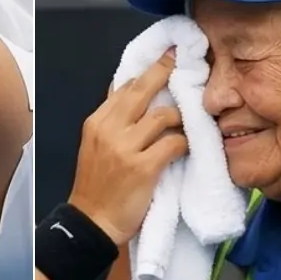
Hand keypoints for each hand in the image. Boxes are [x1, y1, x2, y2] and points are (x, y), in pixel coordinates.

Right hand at [67, 51, 187, 244]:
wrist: (92, 221)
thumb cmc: (97, 186)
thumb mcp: (97, 145)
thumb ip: (114, 122)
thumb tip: (135, 96)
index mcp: (97, 121)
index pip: (125, 87)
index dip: (147, 71)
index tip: (166, 59)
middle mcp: (109, 129)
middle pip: (142, 90)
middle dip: (164, 72)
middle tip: (182, 61)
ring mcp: (126, 147)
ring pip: (164, 116)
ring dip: (181, 119)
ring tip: (188, 124)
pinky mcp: (143, 167)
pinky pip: (173, 144)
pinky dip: (184, 144)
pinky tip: (186, 149)